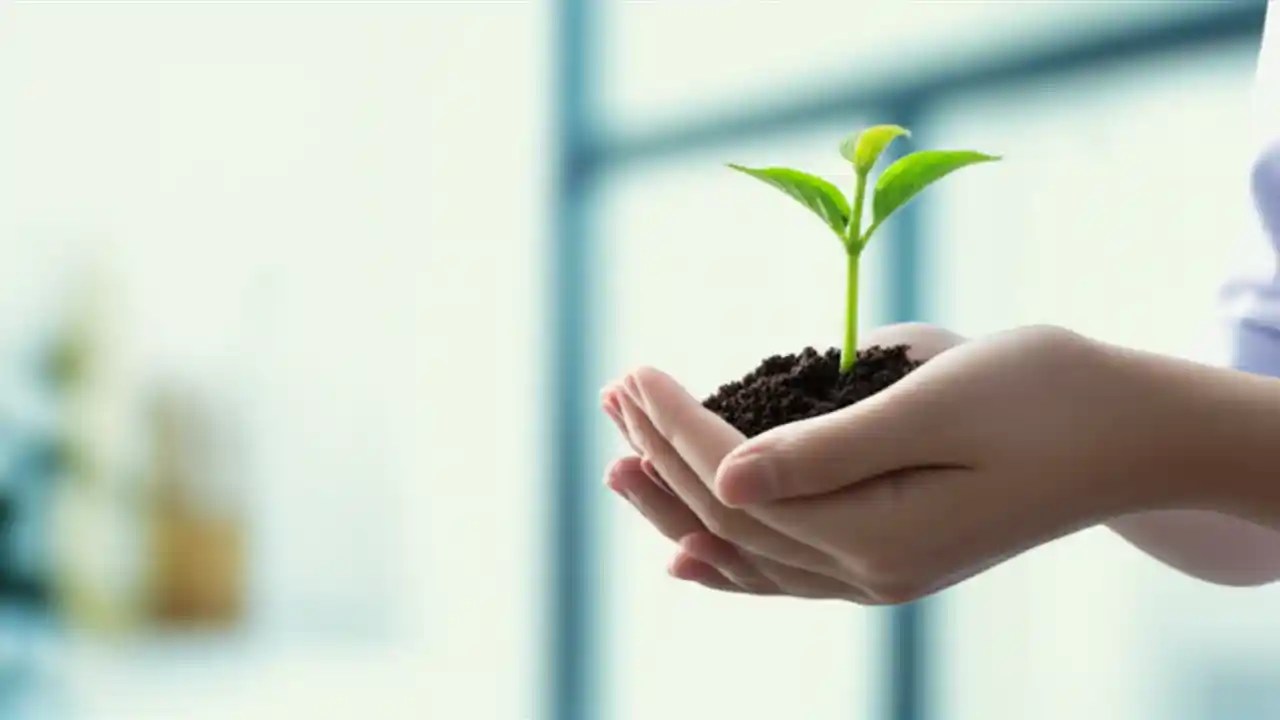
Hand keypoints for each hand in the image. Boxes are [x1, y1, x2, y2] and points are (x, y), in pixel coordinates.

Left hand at [604, 324, 1209, 602]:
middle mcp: (868, 571)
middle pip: (731, 517)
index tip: (634, 375)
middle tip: (611, 396)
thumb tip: (723, 479)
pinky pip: (786, 573)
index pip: (738, 479)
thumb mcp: (935, 405)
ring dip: (676, 505)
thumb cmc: (1045, 397)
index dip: (676, 426)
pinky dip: (729, 561)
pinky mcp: (891, 559)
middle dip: (662, 454)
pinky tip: (688, 555)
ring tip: (618, 468)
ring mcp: (880, 575)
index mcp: (875, 533)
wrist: (1131, 437)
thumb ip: (825, 450)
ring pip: (747, 554)